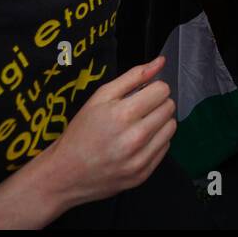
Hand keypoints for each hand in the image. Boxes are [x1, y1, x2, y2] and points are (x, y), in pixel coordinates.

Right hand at [36, 58, 175, 210]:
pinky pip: (165, 147)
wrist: (66, 173)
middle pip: (169, 107)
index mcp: (123, 115)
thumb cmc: (81, 131)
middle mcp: (135, 138)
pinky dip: (156, 141)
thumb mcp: (100, 97)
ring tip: (139, 125)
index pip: (162, 90)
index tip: (142, 94)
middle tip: (139, 110)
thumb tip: (161, 62)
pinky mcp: (144, 174)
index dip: (153, 88)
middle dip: (157, 103)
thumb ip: (133, 76)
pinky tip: (138, 142)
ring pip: (171, 127)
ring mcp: (141, 159)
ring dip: (160, 122)